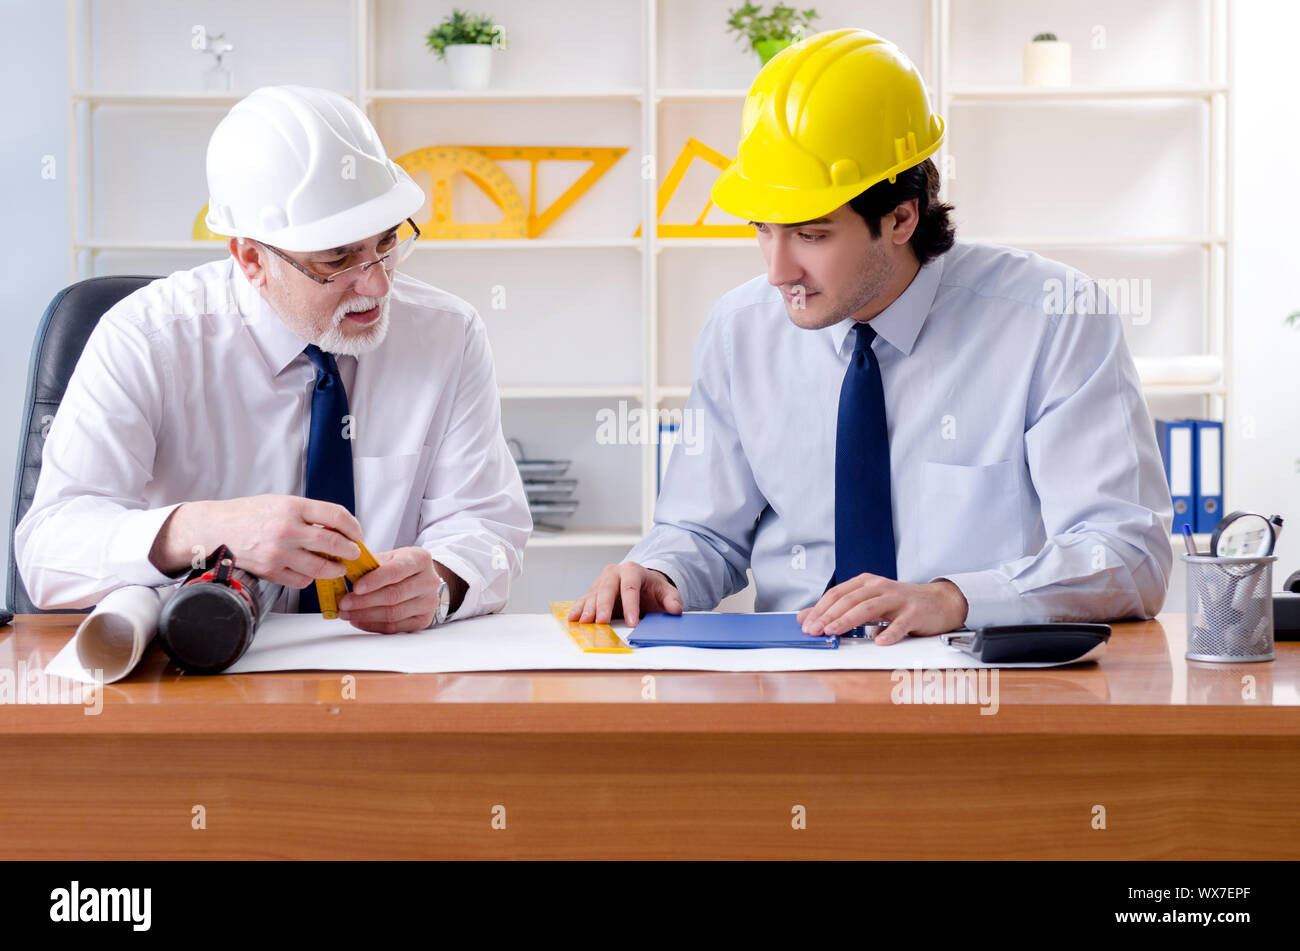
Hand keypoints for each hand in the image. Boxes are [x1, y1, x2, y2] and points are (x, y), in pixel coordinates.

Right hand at [150, 495, 361, 588]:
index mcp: (292, 507)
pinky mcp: (270, 571)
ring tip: (337, 566)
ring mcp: (278, 553)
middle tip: (353, 552)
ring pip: (320, 567)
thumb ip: (308, 514)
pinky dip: (310, 577)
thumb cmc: (248, 514)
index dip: (353, 526)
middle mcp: (287, 529)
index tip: (357, 533)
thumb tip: (338, 528)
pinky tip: (308, 570)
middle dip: (350, 550)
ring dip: (335, 568)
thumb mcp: (280, 503)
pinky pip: (301, 580)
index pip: (336, 515)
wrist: (214, 529)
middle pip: (333, 543)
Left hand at [337, 546, 457, 633]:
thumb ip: (369, 564)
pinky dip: (373, 625)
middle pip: (394, 595)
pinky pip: (395, 627)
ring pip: (393, 614)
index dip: (374, 581)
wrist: (422, 579)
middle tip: (344, 603)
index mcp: (420, 559)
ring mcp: (428, 603)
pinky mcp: (423, 620)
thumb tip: (343, 574)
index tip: (355, 588)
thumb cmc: (400, 567)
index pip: (396, 571)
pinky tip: (358, 620)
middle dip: (364, 601)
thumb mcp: (389, 557)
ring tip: (346, 613)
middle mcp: (429, 581)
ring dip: (365, 615)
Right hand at [568, 561, 682, 626]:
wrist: (641, 583)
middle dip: (604, 605)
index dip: (631, 606)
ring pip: (593, 594)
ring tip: (585, 622)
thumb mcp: (666, 591)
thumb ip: (672, 599)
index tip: (633, 623)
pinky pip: (584, 599)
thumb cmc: (652, 589)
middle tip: (602, 621)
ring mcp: (601, 581)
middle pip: (607, 588)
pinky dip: (578, 609)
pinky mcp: (593, 591)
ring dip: (588, 609)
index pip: (631, 587)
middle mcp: (614, 573)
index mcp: (633, 570)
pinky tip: (573, 619)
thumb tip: (676, 609)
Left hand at [796, 576, 968, 644]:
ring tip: (833, 632)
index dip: (820, 608)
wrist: (939, 602)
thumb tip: (806, 618)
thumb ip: (841, 609)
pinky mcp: (914, 613)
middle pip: (849, 600)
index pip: (837, 593)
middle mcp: (880, 587)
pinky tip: (880, 641)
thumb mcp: (869, 602)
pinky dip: (890, 633)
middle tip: (815, 630)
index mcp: (867, 583)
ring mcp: (898, 599)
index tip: (807, 624)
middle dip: (828, 616)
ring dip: (848, 620)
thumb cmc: (900, 604)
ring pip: (868, 608)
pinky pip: (900, 624)